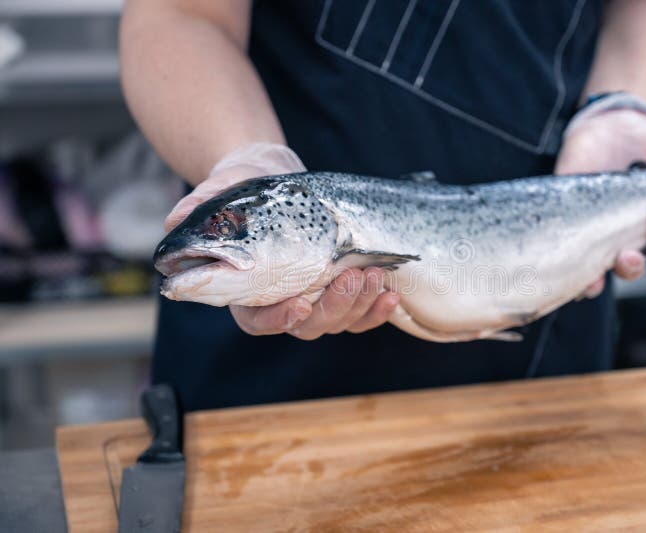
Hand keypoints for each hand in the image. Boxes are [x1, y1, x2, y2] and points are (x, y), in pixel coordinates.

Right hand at [164, 142, 399, 337]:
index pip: (258, 321)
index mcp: (246, 291)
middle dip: (333, 308)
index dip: (277, 320)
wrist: (273, 175)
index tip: (298, 304)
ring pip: (339, 320)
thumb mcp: (223, 188)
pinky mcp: (340, 287)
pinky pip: (362, 311)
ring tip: (375, 274)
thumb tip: (174, 222)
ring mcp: (315, 296)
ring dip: (360, 304)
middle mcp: (282, 300)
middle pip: (307, 325)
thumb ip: (202, 207)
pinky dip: (378, 306)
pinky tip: (392, 289)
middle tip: (351, 278)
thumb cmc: (243, 186)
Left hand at [555, 109, 645, 297]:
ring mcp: (595, 233)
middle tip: (628, 253)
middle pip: (631, 268)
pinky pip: (565, 254)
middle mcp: (625, 238)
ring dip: (596, 279)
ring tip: (594, 275)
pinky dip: (565, 265)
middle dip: (631, 266)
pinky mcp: (568, 223)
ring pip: (597, 270)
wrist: (610, 126)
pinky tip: (564, 264)